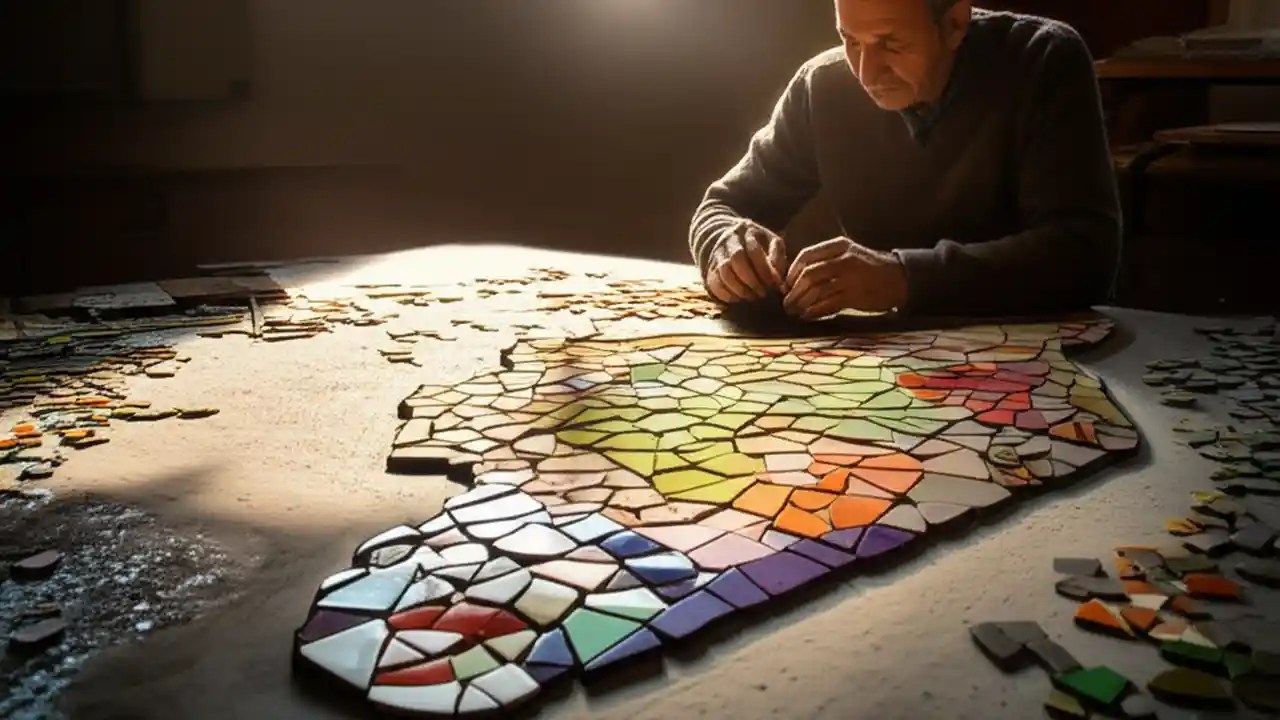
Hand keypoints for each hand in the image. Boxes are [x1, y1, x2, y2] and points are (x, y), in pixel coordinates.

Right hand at [705, 220, 787, 303]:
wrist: (727, 235)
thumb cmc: (757, 242)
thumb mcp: (771, 241)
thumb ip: (778, 257)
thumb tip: (779, 281)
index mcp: (746, 230)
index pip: (754, 250)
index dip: (764, 270)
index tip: (773, 284)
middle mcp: (728, 240)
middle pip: (736, 259)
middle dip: (751, 280)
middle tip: (762, 293)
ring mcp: (716, 254)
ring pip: (723, 272)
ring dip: (739, 288)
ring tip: (751, 297)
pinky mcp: (710, 269)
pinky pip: (713, 283)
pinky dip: (726, 294)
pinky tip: (738, 299)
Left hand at [782, 237, 907, 318]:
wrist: (900, 278)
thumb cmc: (870, 268)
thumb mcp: (849, 253)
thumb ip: (826, 260)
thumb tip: (795, 277)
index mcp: (839, 246)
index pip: (806, 256)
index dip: (791, 272)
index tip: (786, 285)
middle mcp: (844, 259)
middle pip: (808, 274)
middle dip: (793, 291)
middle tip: (786, 303)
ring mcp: (850, 278)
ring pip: (816, 291)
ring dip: (801, 304)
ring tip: (794, 311)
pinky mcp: (855, 296)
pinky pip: (828, 304)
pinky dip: (814, 312)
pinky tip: (808, 316)